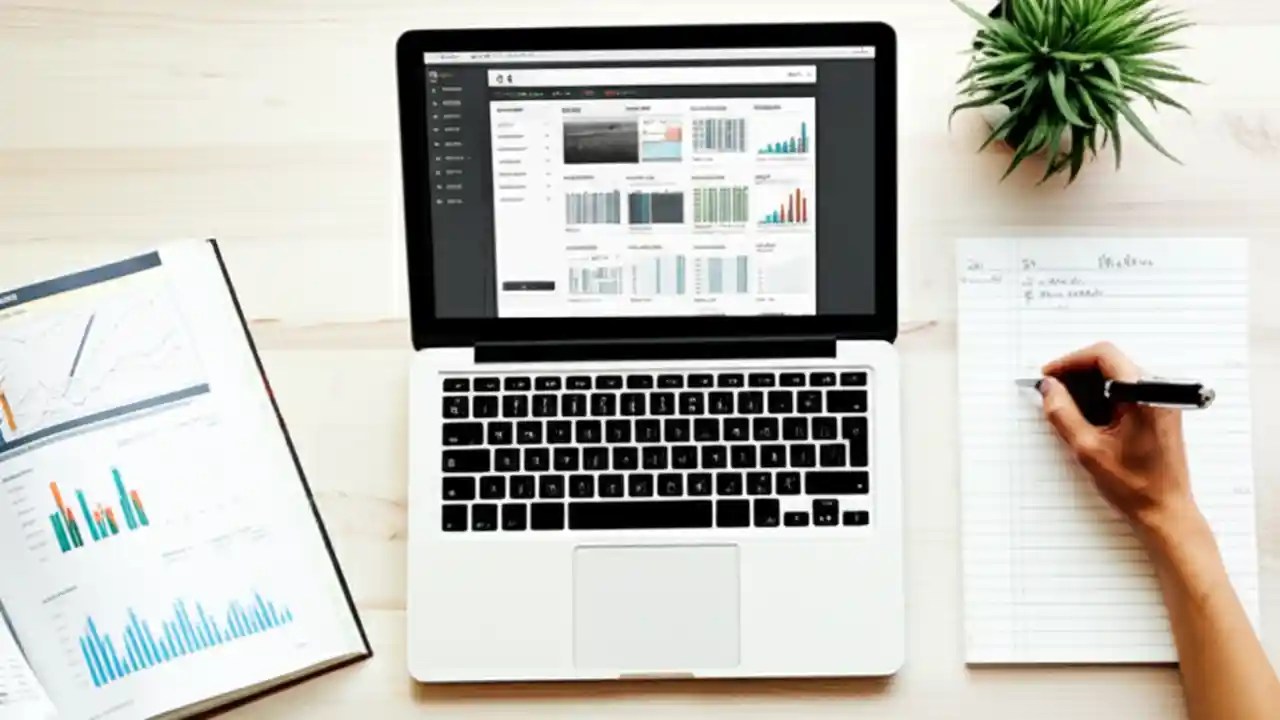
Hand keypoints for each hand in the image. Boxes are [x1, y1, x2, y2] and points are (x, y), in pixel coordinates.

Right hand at [1038, 342, 1197, 538]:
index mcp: (1145, 395)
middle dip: (1076, 374)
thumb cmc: (1136, 487)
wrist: (1165, 511)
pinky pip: (1124, 390)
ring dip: (1087, 386)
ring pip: (1115, 375)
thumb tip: (1049, 389)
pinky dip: (1100, 397)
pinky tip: (1085, 416)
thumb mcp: (1088, 449)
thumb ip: (1063, 413)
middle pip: (1110, 362)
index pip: (1104, 356)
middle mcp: (1157, 392)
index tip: (1050, 376)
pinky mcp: (1157, 411)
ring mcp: (1160, 401)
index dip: (1070, 361)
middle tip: (1052, 392)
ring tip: (1065, 407)